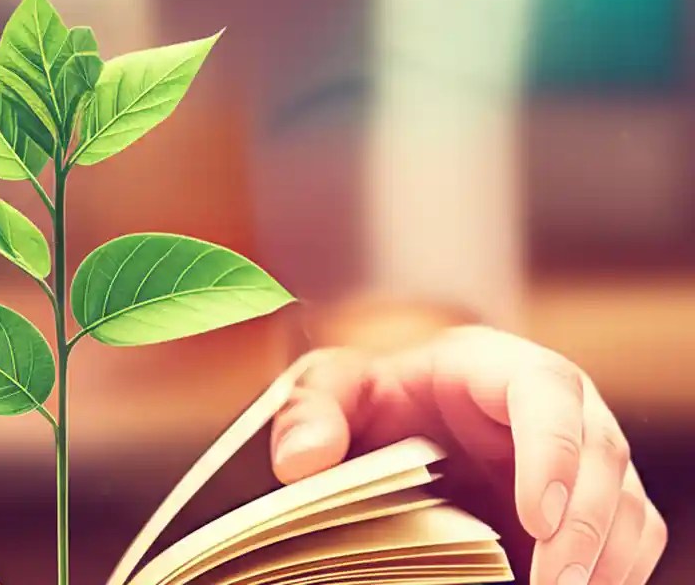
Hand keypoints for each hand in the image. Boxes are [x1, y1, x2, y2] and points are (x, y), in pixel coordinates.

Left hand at [270, 325, 666, 584]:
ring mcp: (578, 458)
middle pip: (601, 452)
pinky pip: (626, 537)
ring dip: (605, 556)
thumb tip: (302, 459)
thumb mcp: (332, 389)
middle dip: (586, 523)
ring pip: (625, 501)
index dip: (554, 448)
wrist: (396, 421)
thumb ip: (311, 411)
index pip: (545, 389)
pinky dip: (611, 570)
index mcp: (492, 365)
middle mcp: (554, 406)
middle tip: (552, 584)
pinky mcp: (585, 505)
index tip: (538, 514)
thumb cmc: (374, 396)